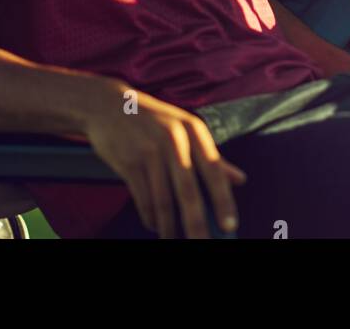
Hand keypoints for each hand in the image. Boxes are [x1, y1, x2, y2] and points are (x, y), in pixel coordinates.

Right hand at [82, 83, 245, 238]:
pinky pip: (142, 198)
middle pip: (188, 191)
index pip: (214, 171)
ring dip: (169, 227)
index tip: (230, 226)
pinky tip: (156, 227)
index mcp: (194, 131)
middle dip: (197, 224)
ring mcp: (149, 152)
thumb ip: (213, 157)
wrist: (108, 105)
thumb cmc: (155, 121)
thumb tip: (241, 180)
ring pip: (163, 200)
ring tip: (175, 241)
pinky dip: (150, 217)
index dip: (223, 201)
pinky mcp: (128, 162)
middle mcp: (174, 140)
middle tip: (203, 243)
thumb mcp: (187, 131)